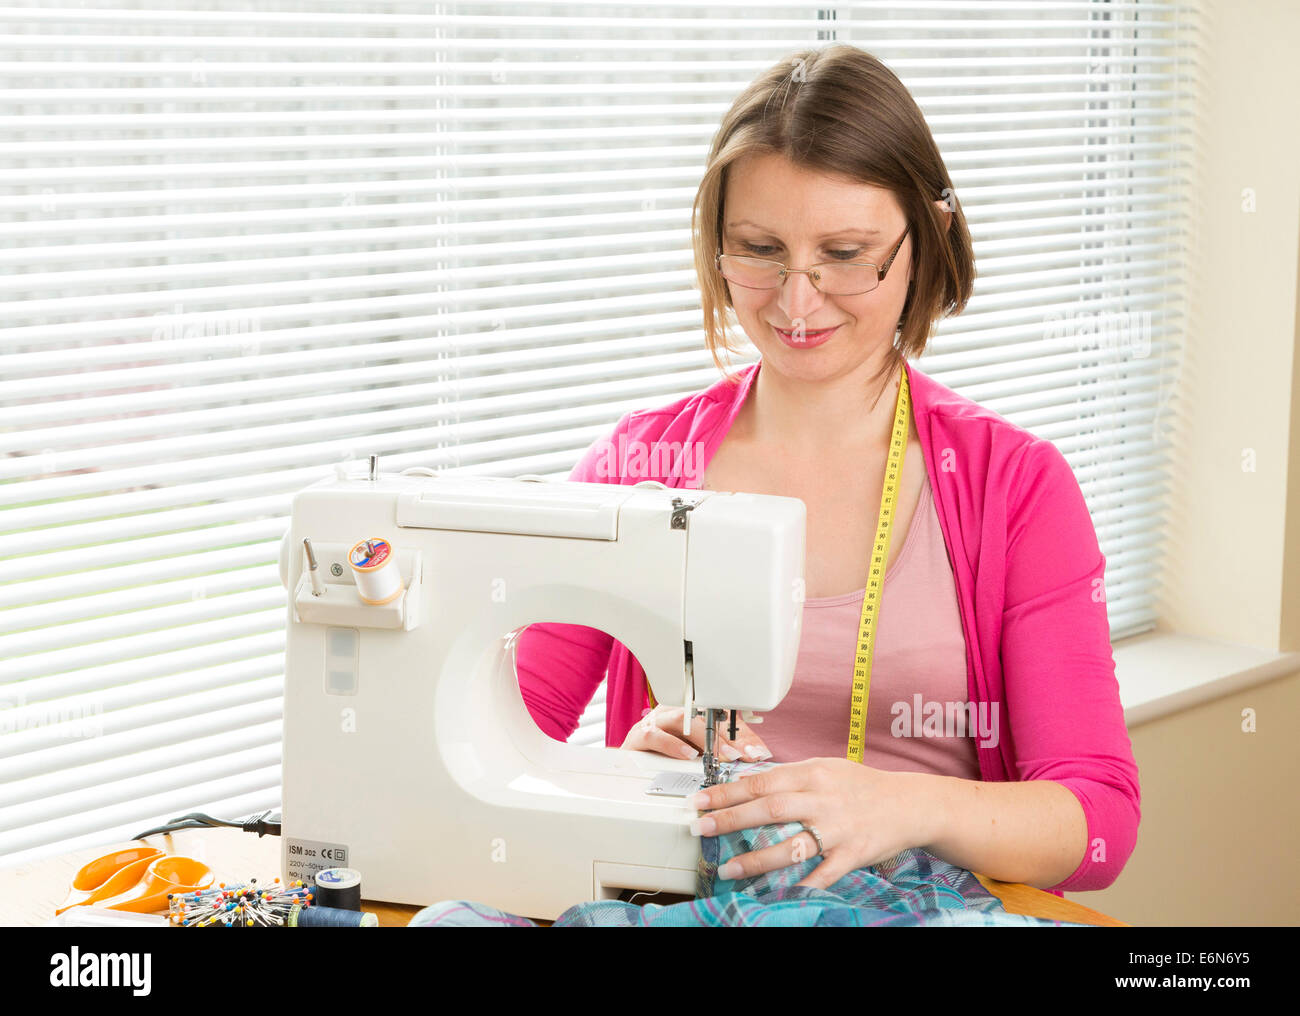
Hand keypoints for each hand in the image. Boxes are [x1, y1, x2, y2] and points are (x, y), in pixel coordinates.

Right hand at [620, 704, 772, 762]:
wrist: (634, 760)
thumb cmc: (670, 748)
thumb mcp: (707, 746)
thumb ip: (732, 746)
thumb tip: (758, 752)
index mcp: (691, 709)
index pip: (719, 713)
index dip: (738, 731)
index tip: (755, 751)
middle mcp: (673, 711)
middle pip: (700, 713)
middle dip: (722, 736)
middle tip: (738, 754)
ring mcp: (655, 722)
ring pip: (678, 719)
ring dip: (700, 737)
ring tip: (715, 755)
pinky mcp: (638, 737)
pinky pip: (654, 735)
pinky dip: (671, 744)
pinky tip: (686, 754)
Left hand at [686, 758, 938, 889]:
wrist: (909, 803)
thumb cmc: (862, 785)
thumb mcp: (826, 768)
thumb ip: (790, 776)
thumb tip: (749, 784)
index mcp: (812, 774)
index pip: (761, 782)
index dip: (727, 792)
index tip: (700, 801)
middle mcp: (822, 799)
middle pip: (769, 809)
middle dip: (731, 819)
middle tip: (702, 828)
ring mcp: (837, 829)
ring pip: (791, 844)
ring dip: (756, 858)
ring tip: (729, 868)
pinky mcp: (852, 854)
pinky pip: (823, 874)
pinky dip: (802, 885)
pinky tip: (778, 894)